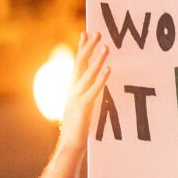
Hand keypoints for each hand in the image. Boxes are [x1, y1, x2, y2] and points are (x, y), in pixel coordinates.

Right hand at [58, 32, 109, 153]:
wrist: (69, 145)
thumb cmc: (76, 128)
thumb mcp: (80, 107)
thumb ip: (85, 95)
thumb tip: (92, 86)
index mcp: (72, 88)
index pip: (77, 63)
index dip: (82, 48)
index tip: (86, 33)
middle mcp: (73, 90)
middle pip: (80, 63)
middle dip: (89, 47)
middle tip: (97, 32)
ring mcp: (77, 97)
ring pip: (88, 74)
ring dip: (97, 59)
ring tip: (106, 46)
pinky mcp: (83, 107)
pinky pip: (93, 90)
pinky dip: (101, 78)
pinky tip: (108, 68)